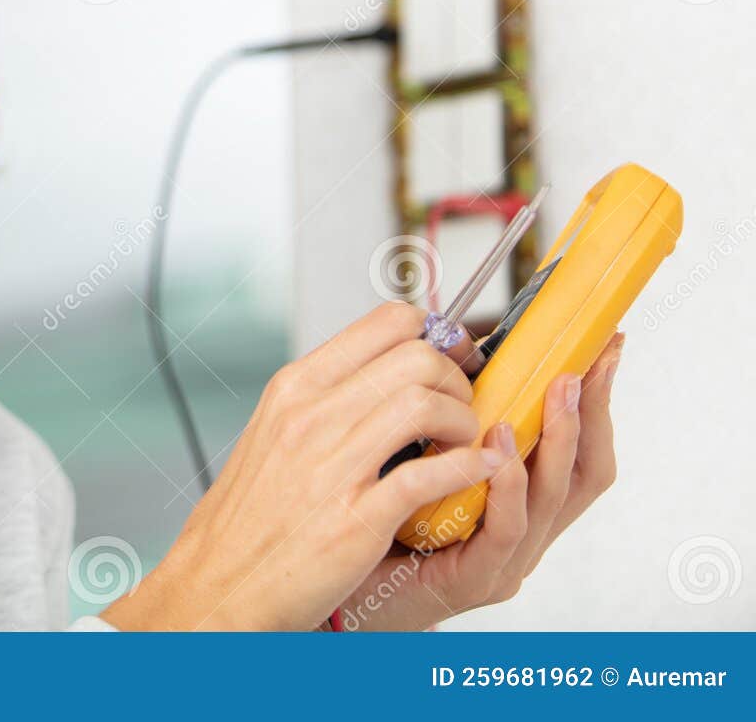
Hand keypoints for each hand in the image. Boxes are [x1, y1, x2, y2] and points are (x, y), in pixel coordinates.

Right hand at [101, 302, 511, 630]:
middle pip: (416, 357)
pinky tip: (475, 472)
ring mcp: (331, 465)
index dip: (436, 334)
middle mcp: (311, 416)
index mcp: (295, 388)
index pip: (386, 322)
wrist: (218, 582)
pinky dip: (467, 468)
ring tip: (461, 443)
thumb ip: (325, 399)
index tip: (452, 356)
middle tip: (461, 407)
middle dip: (457, 379)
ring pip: (426, 404)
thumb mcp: (273, 431)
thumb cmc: (247, 517)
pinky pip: (429, 474)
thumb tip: (383, 375)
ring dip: (463, 422)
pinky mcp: (356, 518)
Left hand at [335, 331, 625, 630]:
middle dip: (592, 411)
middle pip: (582, 471)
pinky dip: (508, 488)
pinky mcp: (476, 579)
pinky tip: (502, 451)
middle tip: (591, 361)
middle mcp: (521, 528)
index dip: (591, 398)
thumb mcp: (419, 454)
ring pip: (552, 497)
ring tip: (557, 389)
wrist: (336, 590)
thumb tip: (459, 345)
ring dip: (558, 438)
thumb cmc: (374, 519)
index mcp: (514, 497)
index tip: (600, 346)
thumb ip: (448, 416)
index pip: (571, 445)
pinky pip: (505, 531)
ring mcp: (505, 558)